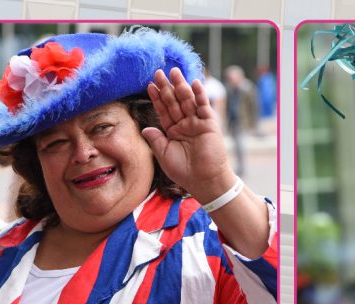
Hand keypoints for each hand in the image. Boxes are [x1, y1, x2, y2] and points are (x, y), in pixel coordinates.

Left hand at [141, 68, 233, 202]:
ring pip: (187, 101)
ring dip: (181, 86)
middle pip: (174, 101)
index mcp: (173, 131)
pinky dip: (200, 95)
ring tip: (174, 71)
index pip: (163, 110)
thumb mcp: (164, 154)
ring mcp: (197, 123)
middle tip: (158, 72)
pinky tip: (194, 83)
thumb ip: (155, 140)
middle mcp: (185, 124)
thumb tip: (145, 128)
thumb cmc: (184, 171)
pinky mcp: (209, 124)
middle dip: (166, 87)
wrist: (204, 181)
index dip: (156, 98)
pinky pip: (204, 107)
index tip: (149, 85)